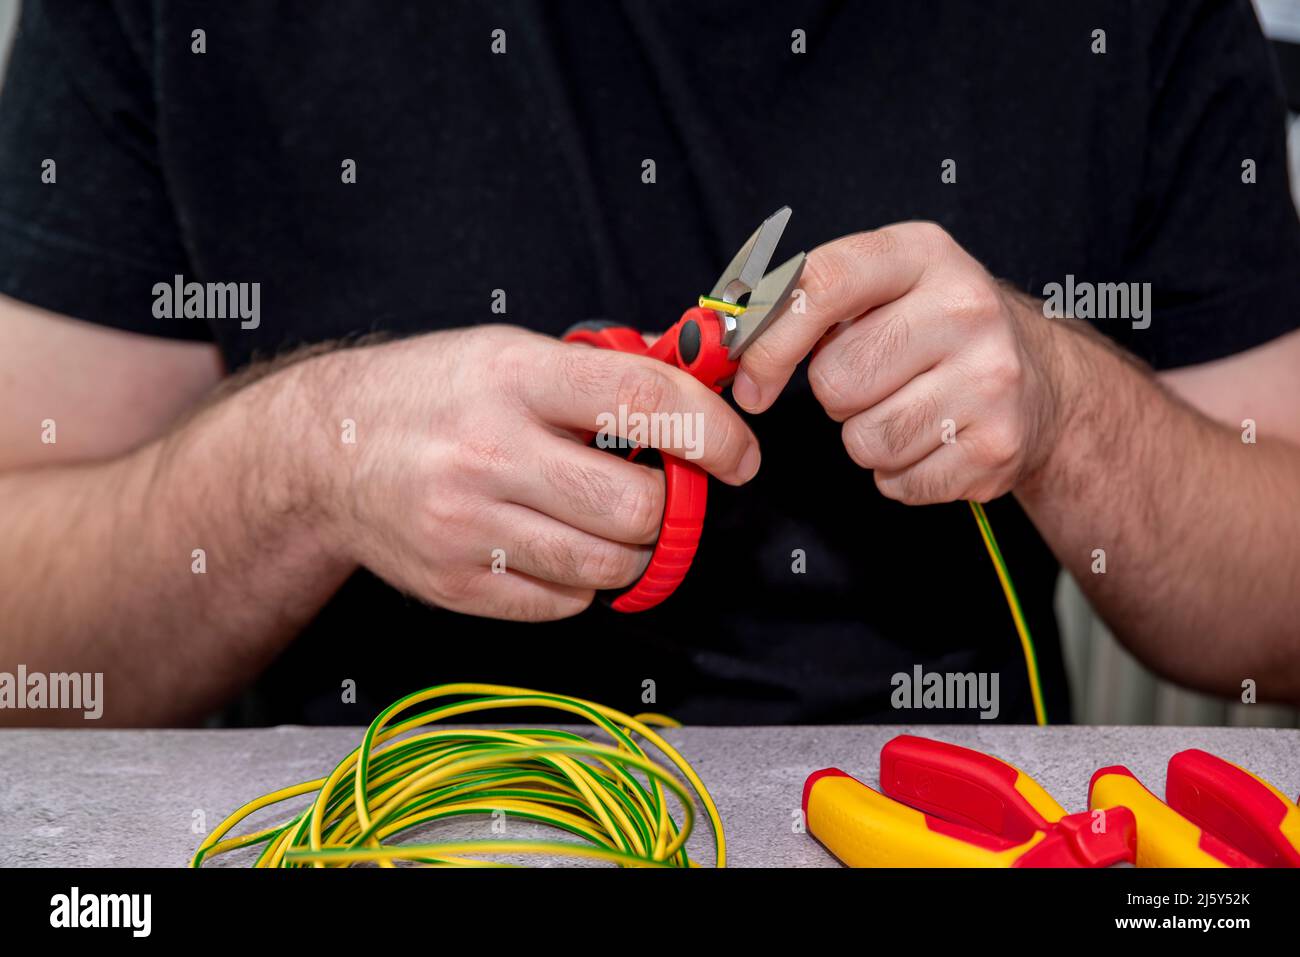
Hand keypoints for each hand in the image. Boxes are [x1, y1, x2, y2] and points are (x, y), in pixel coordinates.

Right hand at [300, 325, 759, 619]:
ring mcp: (468, 524)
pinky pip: (563, 602)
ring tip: (606, 519)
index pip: (643, 402)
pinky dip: (579, 581)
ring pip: (606, 566)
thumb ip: (601, 372)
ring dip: (630, 550)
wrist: (325, 452)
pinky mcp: (456, 583)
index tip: (738, 455)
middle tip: (662, 496)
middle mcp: (488, 450)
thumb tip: (699, 385)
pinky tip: (554, 544)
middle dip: (670, 509)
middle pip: (634, 508)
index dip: (712, 432)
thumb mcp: (510, 351)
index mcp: (514, 376)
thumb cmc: (433, 393)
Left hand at [733, 222, 1066, 503]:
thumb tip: (723, 343)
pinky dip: (899, 472)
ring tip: (904, 409)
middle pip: (837, 380)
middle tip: (873, 382)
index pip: (822, 284)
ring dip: (865, 437)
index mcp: (922, 253)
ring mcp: (990, 378)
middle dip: (836, 395)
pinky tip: (930, 440)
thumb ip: (806, 300)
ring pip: (864, 439)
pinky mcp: (997, 444)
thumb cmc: (933, 330)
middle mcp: (965, 307)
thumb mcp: (884, 285)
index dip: (770, 340)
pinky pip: (899, 481)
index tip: (750, 380)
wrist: (1045, 380)